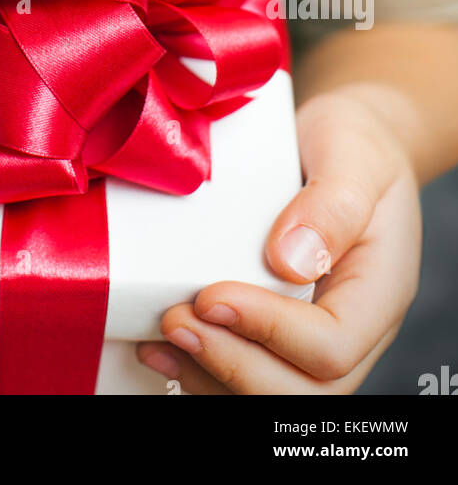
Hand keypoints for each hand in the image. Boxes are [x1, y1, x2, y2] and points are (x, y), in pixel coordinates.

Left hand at [135, 88, 421, 392]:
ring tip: (160, 339)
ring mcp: (312, 337)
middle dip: (233, 366)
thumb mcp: (354, 155)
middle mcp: (350, 328)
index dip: (271, 332)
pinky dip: (199, 369)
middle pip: (303, 392)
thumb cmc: (356, 144)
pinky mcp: (276, 331)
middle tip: (177, 322)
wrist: (348, 143)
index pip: (333, 346)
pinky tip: (159, 344)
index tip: (213, 295)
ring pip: (271, 394)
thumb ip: (332, 205)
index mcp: (377, 292)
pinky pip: (246, 375)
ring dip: (209, 377)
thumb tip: (289, 261)